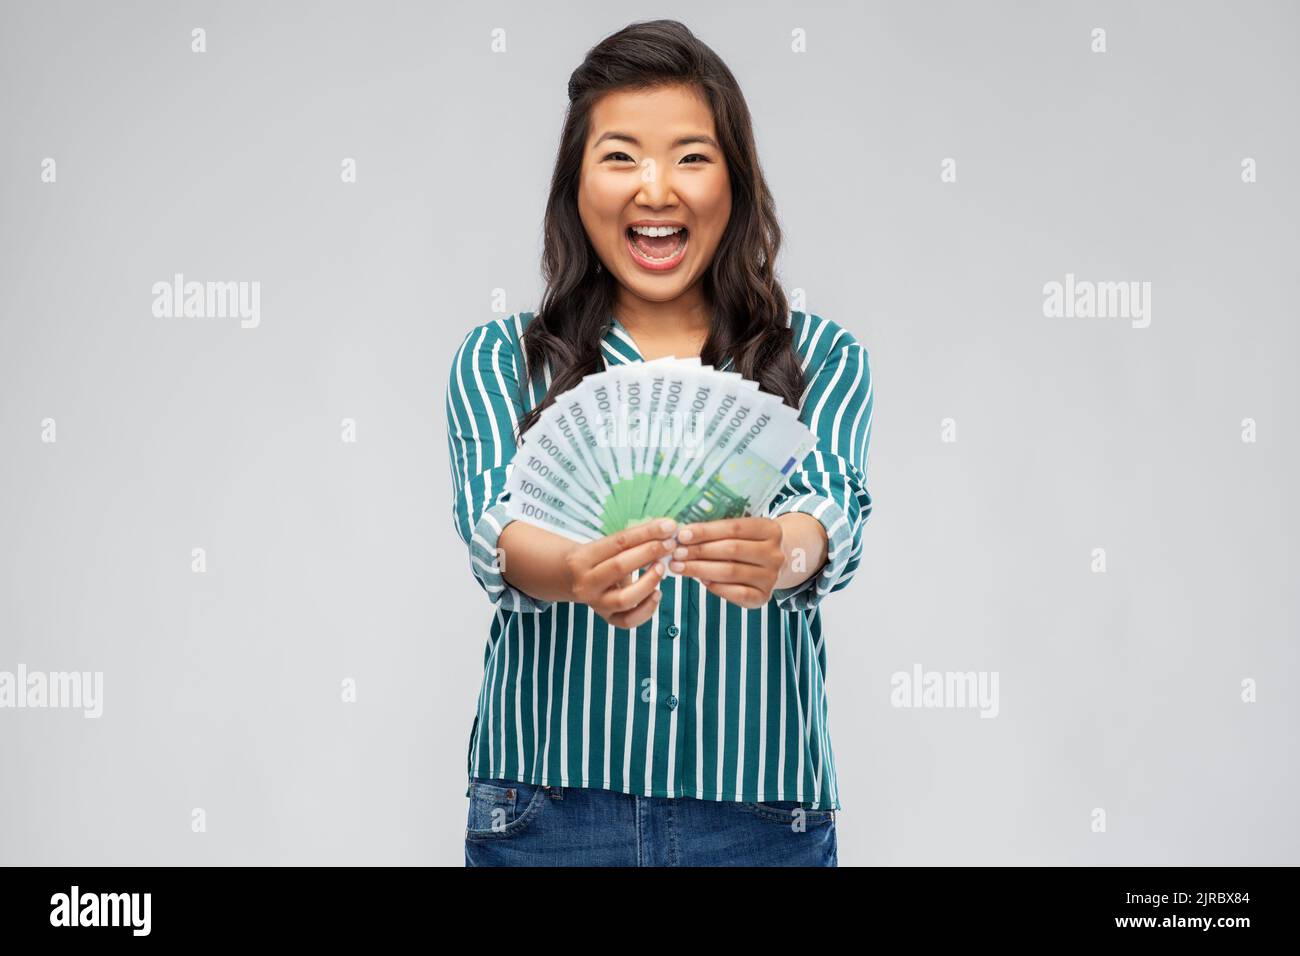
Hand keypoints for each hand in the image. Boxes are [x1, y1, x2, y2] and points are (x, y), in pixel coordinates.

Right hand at [563, 518, 677, 627]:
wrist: (570, 579)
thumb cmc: (595, 557)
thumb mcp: (604, 545)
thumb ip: (632, 540)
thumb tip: (666, 529)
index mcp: (583, 557)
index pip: (618, 542)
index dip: (646, 533)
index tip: (668, 526)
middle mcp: (586, 582)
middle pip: (619, 566)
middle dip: (649, 553)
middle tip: (669, 545)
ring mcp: (596, 603)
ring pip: (624, 599)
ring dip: (648, 582)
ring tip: (662, 568)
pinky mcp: (606, 617)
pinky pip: (628, 621)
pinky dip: (647, 609)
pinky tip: (657, 593)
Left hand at [669, 516, 784, 608]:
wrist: (774, 565)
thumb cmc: (748, 544)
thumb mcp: (742, 532)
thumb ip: (718, 532)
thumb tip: (683, 537)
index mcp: (770, 530)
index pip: (734, 528)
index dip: (706, 531)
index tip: (682, 535)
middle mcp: (774, 554)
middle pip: (731, 550)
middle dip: (699, 551)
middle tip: (676, 553)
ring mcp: (771, 577)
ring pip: (730, 572)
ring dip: (700, 569)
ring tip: (679, 567)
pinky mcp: (763, 597)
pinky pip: (736, 593)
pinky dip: (715, 587)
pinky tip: (701, 580)